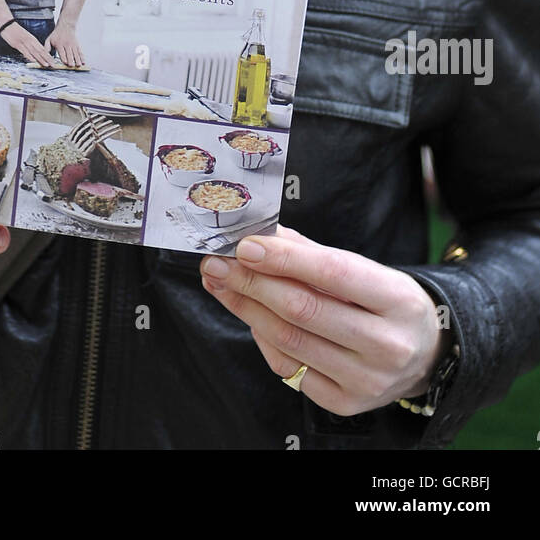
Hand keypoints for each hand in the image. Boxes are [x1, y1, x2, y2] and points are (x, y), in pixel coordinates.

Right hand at [1, 21, 57, 66]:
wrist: (8, 24)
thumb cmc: (16, 30)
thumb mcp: (25, 37)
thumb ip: (30, 44)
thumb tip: (34, 52)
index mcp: (33, 39)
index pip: (42, 49)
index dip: (48, 55)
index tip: (53, 61)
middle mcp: (30, 41)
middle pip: (40, 51)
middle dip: (47, 59)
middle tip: (53, 65)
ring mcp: (24, 43)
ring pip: (34, 52)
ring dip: (40, 59)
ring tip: (46, 64)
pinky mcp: (17, 44)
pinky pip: (25, 51)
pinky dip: (29, 56)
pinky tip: (33, 60)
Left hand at [44, 20, 84, 67]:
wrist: (66, 26)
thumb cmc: (56, 34)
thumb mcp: (49, 39)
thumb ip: (46, 47)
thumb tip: (44, 55)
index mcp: (59, 44)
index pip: (62, 52)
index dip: (64, 57)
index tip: (65, 63)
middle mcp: (67, 45)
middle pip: (69, 54)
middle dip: (71, 60)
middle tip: (72, 65)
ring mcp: (73, 45)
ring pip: (75, 54)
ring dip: (77, 60)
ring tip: (78, 65)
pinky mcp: (77, 45)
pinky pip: (80, 52)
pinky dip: (82, 57)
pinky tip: (83, 62)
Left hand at [200, 225, 448, 415]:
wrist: (424, 354)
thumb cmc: (385, 303)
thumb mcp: (365, 270)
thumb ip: (310, 253)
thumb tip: (258, 236)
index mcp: (397, 300)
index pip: (332, 274)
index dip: (284, 259)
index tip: (245, 246)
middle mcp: (386, 344)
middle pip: (303, 310)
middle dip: (251, 283)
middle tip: (217, 263)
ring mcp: (366, 380)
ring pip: (289, 341)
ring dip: (247, 309)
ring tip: (221, 284)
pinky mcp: (345, 404)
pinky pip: (290, 369)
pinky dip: (264, 340)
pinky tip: (253, 318)